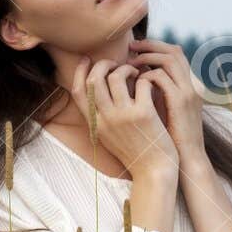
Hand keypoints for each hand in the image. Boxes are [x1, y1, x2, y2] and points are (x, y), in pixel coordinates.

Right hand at [71, 57, 177, 179]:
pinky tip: (151, 85)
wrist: (154, 172)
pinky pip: (141, 83)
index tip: (87, 59)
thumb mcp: (109, 137)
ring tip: (136, 73)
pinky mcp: (144, 114)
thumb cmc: (135, 153)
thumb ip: (103, 116)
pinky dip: (145, 79)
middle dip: (104, 64)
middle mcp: (105, 119)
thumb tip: (102, 88)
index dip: (79, 71)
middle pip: (94, 79)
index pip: (78, 91)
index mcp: (95, 124)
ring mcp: (124, 116)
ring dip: (126, 68)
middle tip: (116, 63)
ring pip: (116, 76)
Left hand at [129, 39, 206, 170]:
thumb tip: (134, 81)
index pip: (175, 54)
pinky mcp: (181, 102)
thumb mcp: (164, 112)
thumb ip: (154, 94)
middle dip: (150, 45)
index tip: (135, 50)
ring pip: (169, 59)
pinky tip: (135, 83)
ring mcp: (188, 92)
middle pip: (173, 51)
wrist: (187, 160)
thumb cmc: (170, 140)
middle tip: (130, 47)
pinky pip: (162, 77)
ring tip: (130, 63)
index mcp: (189, 86)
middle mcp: (192, 85)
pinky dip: (146, 75)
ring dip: (147, 57)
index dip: (156, 47)